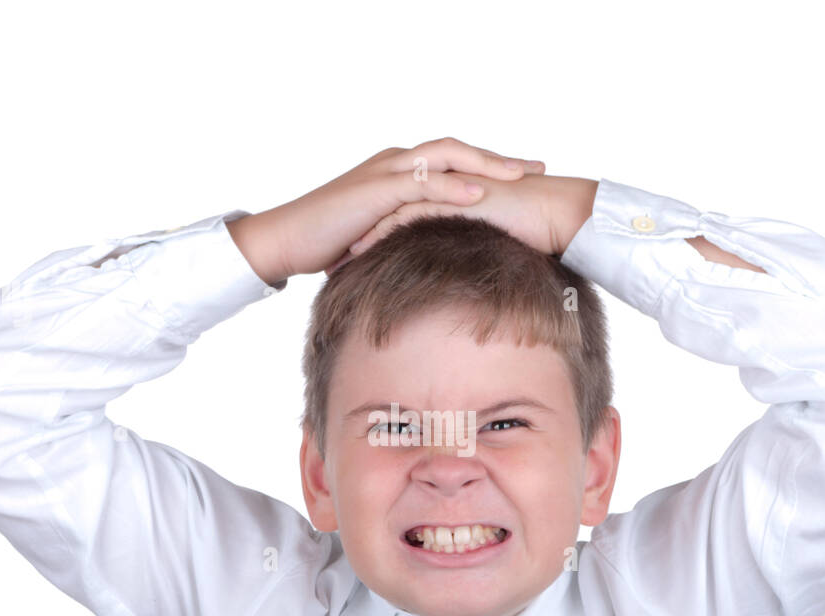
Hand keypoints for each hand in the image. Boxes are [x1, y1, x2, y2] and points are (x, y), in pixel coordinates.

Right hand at [223, 138, 545, 284]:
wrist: (286, 240)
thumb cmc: (327, 243)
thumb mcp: (377, 237)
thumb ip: (405, 235)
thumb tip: (432, 255)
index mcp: (399, 172)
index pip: (453, 161)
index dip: (490, 167)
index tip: (527, 178)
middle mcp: (396, 163)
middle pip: (458, 150)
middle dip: (500, 159)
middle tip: (539, 168)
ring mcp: (386, 173)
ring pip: (445, 159)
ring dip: (485, 165)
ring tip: (520, 177)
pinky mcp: (376, 190)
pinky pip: (422, 184)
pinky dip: (452, 188)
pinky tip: (480, 195)